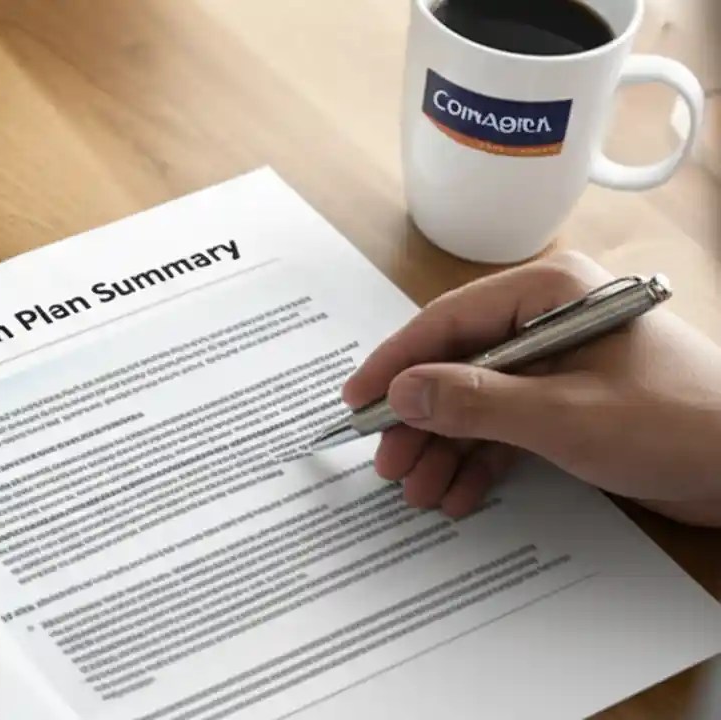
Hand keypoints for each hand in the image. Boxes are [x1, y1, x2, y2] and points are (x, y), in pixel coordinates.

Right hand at [343, 251, 720, 526]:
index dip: (396, 364)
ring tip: (417, 489)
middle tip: (386, 462)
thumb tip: (401, 393)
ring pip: (475, 400)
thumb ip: (475, 401)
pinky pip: (505, 425)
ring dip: (443, 447)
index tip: (356, 401)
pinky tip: (456, 492)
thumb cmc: (676, 424)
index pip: (448, 321)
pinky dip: (479, 459)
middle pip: (455, 364)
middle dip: (419, 420)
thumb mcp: (563, 415)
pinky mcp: (570, 403)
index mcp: (550, 292)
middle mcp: (548, 318)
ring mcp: (558, 363)